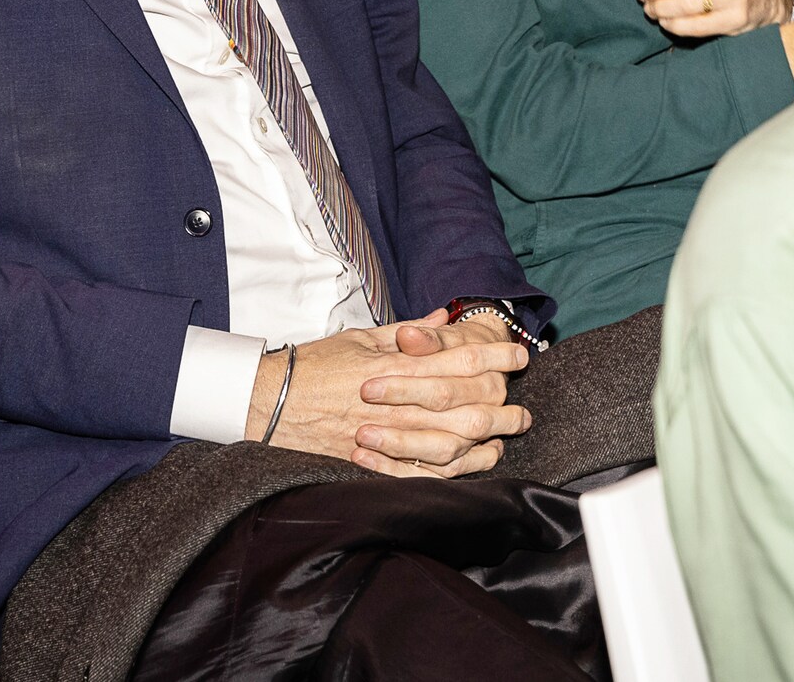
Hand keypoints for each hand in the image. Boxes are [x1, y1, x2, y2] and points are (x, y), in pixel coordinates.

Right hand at [248, 319, 530, 477]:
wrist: (269, 401)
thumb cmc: (314, 365)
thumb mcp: (361, 337)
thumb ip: (406, 332)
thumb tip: (442, 320)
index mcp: (395, 365)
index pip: (458, 358)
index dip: (495, 357)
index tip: (520, 357)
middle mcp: (396, 401)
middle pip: (464, 405)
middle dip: (501, 406)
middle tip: (525, 409)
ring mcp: (387, 436)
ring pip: (451, 443)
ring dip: (486, 440)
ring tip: (507, 436)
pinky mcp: (374, 462)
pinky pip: (423, 473)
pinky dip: (454, 470)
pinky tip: (474, 463)